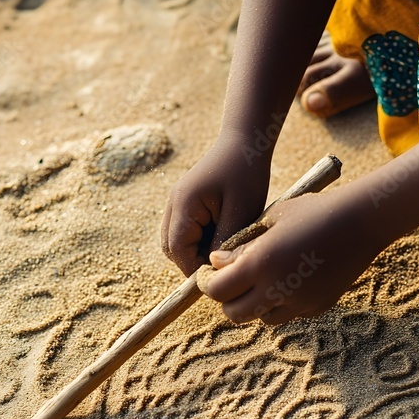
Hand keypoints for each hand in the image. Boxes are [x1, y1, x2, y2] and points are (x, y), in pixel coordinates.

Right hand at [161, 137, 269, 275]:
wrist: (245, 141)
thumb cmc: (246, 173)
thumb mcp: (241, 210)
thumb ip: (225, 240)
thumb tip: (214, 270)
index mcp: (184, 203)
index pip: (177, 249)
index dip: (194, 268)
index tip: (218, 277)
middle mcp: (174, 203)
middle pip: (171, 247)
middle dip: (193, 261)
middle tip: (222, 265)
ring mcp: (178, 201)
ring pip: (176, 240)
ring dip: (196, 251)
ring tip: (225, 249)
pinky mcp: (187, 201)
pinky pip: (185, 229)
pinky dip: (200, 239)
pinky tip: (223, 236)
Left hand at [198, 188, 385, 324]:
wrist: (362, 221)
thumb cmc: (314, 211)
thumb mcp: (271, 220)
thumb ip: (241, 245)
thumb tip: (217, 263)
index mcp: (261, 263)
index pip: (218, 290)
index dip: (207, 283)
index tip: (209, 273)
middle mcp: (278, 289)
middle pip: (235, 313)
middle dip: (227, 299)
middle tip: (229, 282)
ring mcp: (300, 302)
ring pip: (262, 318)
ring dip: (255, 304)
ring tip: (262, 280)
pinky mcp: (318, 306)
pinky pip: (290, 313)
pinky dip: (282, 302)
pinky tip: (291, 279)